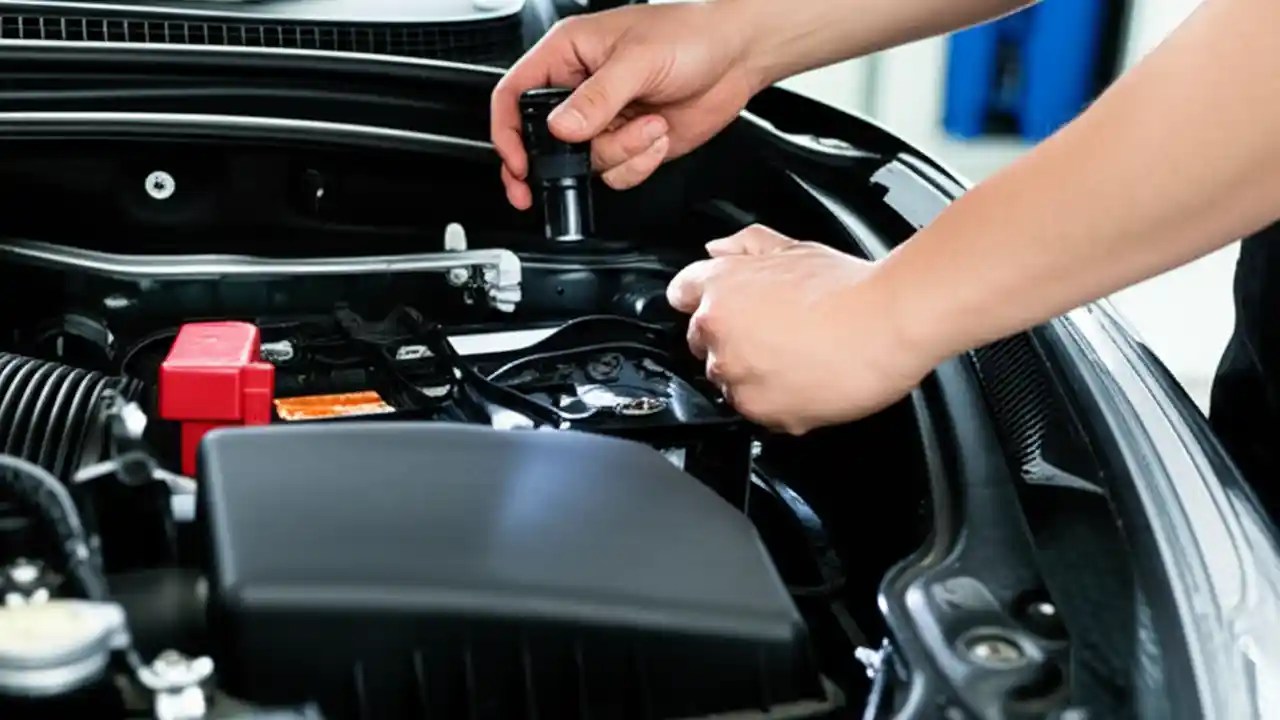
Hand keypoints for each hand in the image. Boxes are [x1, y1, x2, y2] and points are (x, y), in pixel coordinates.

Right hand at [491, 3, 766, 207]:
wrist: (738, 55)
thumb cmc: (692, 34)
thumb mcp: (638, 60)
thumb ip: (597, 97)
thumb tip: (561, 127)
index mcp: (568, 55)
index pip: (515, 95)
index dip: (507, 132)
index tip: (517, 164)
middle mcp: (581, 90)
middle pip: (544, 140)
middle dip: (557, 163)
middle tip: (554, 182)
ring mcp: (606, 120)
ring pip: (587, 162)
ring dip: (622, 152)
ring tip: (650, 123)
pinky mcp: (630, 143)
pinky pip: (617, 172)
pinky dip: (640, 161)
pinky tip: (659, 132)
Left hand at [666, 225, 934, 433]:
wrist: (886, 324)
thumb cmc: (848, 286)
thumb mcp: (793, 247)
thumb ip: (746, 246)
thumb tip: (716, 250)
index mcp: (721, 288)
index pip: (682, 293)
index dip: (706, 299)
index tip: (726, 307)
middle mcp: (719, 333)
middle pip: (704, 343)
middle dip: (732, 340)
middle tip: (778, 334)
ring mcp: (737, 376)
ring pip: (728, 381)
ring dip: (752, 375)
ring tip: (798, 358)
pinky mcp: (760, 411)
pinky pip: (757, 412)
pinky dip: (778, 403)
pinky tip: (807, 381)